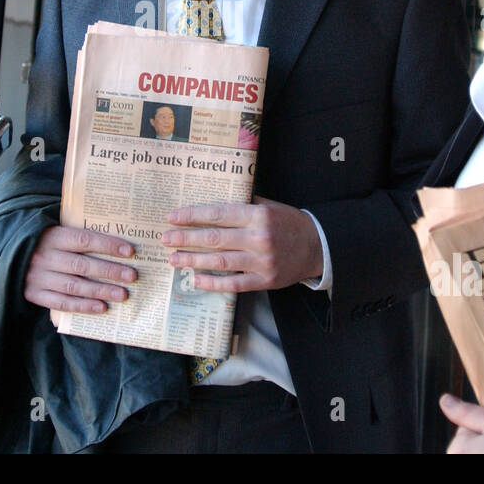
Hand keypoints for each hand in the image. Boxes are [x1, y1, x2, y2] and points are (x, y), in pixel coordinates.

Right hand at [24, 224, 137, 312]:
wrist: (9, 258)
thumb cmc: (43, 243)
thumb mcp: (55, 232)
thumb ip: (78, 235)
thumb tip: (115, 241)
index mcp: (51, 236)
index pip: (84, 239)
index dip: (107, 245)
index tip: (129, 251)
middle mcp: (44, 256)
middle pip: (82, 265)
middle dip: (110, 271)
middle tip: (132, 276)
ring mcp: (38, 277)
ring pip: (74, 286)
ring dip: (101, 291)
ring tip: (122, 294)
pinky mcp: (34, 294)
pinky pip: (61, 303)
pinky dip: (83, 306)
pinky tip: (102, 307)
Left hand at [161, 196, 321, 292]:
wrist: (318, 246)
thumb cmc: (289, 223)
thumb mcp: (269, 205)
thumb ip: (244, 203)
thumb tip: (212, 199)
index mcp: (258, 215)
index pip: (218, 214)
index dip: (192, 216)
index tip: (172, 217)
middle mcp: (258, 238)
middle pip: (214, 238)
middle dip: (186, 238)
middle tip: (165, 239)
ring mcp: (261, 261)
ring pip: (219, 262)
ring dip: (193, 260)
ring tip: (173, 259)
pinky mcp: (264, 280)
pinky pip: (233, 283)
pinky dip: (213, 283)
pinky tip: (196, 279)